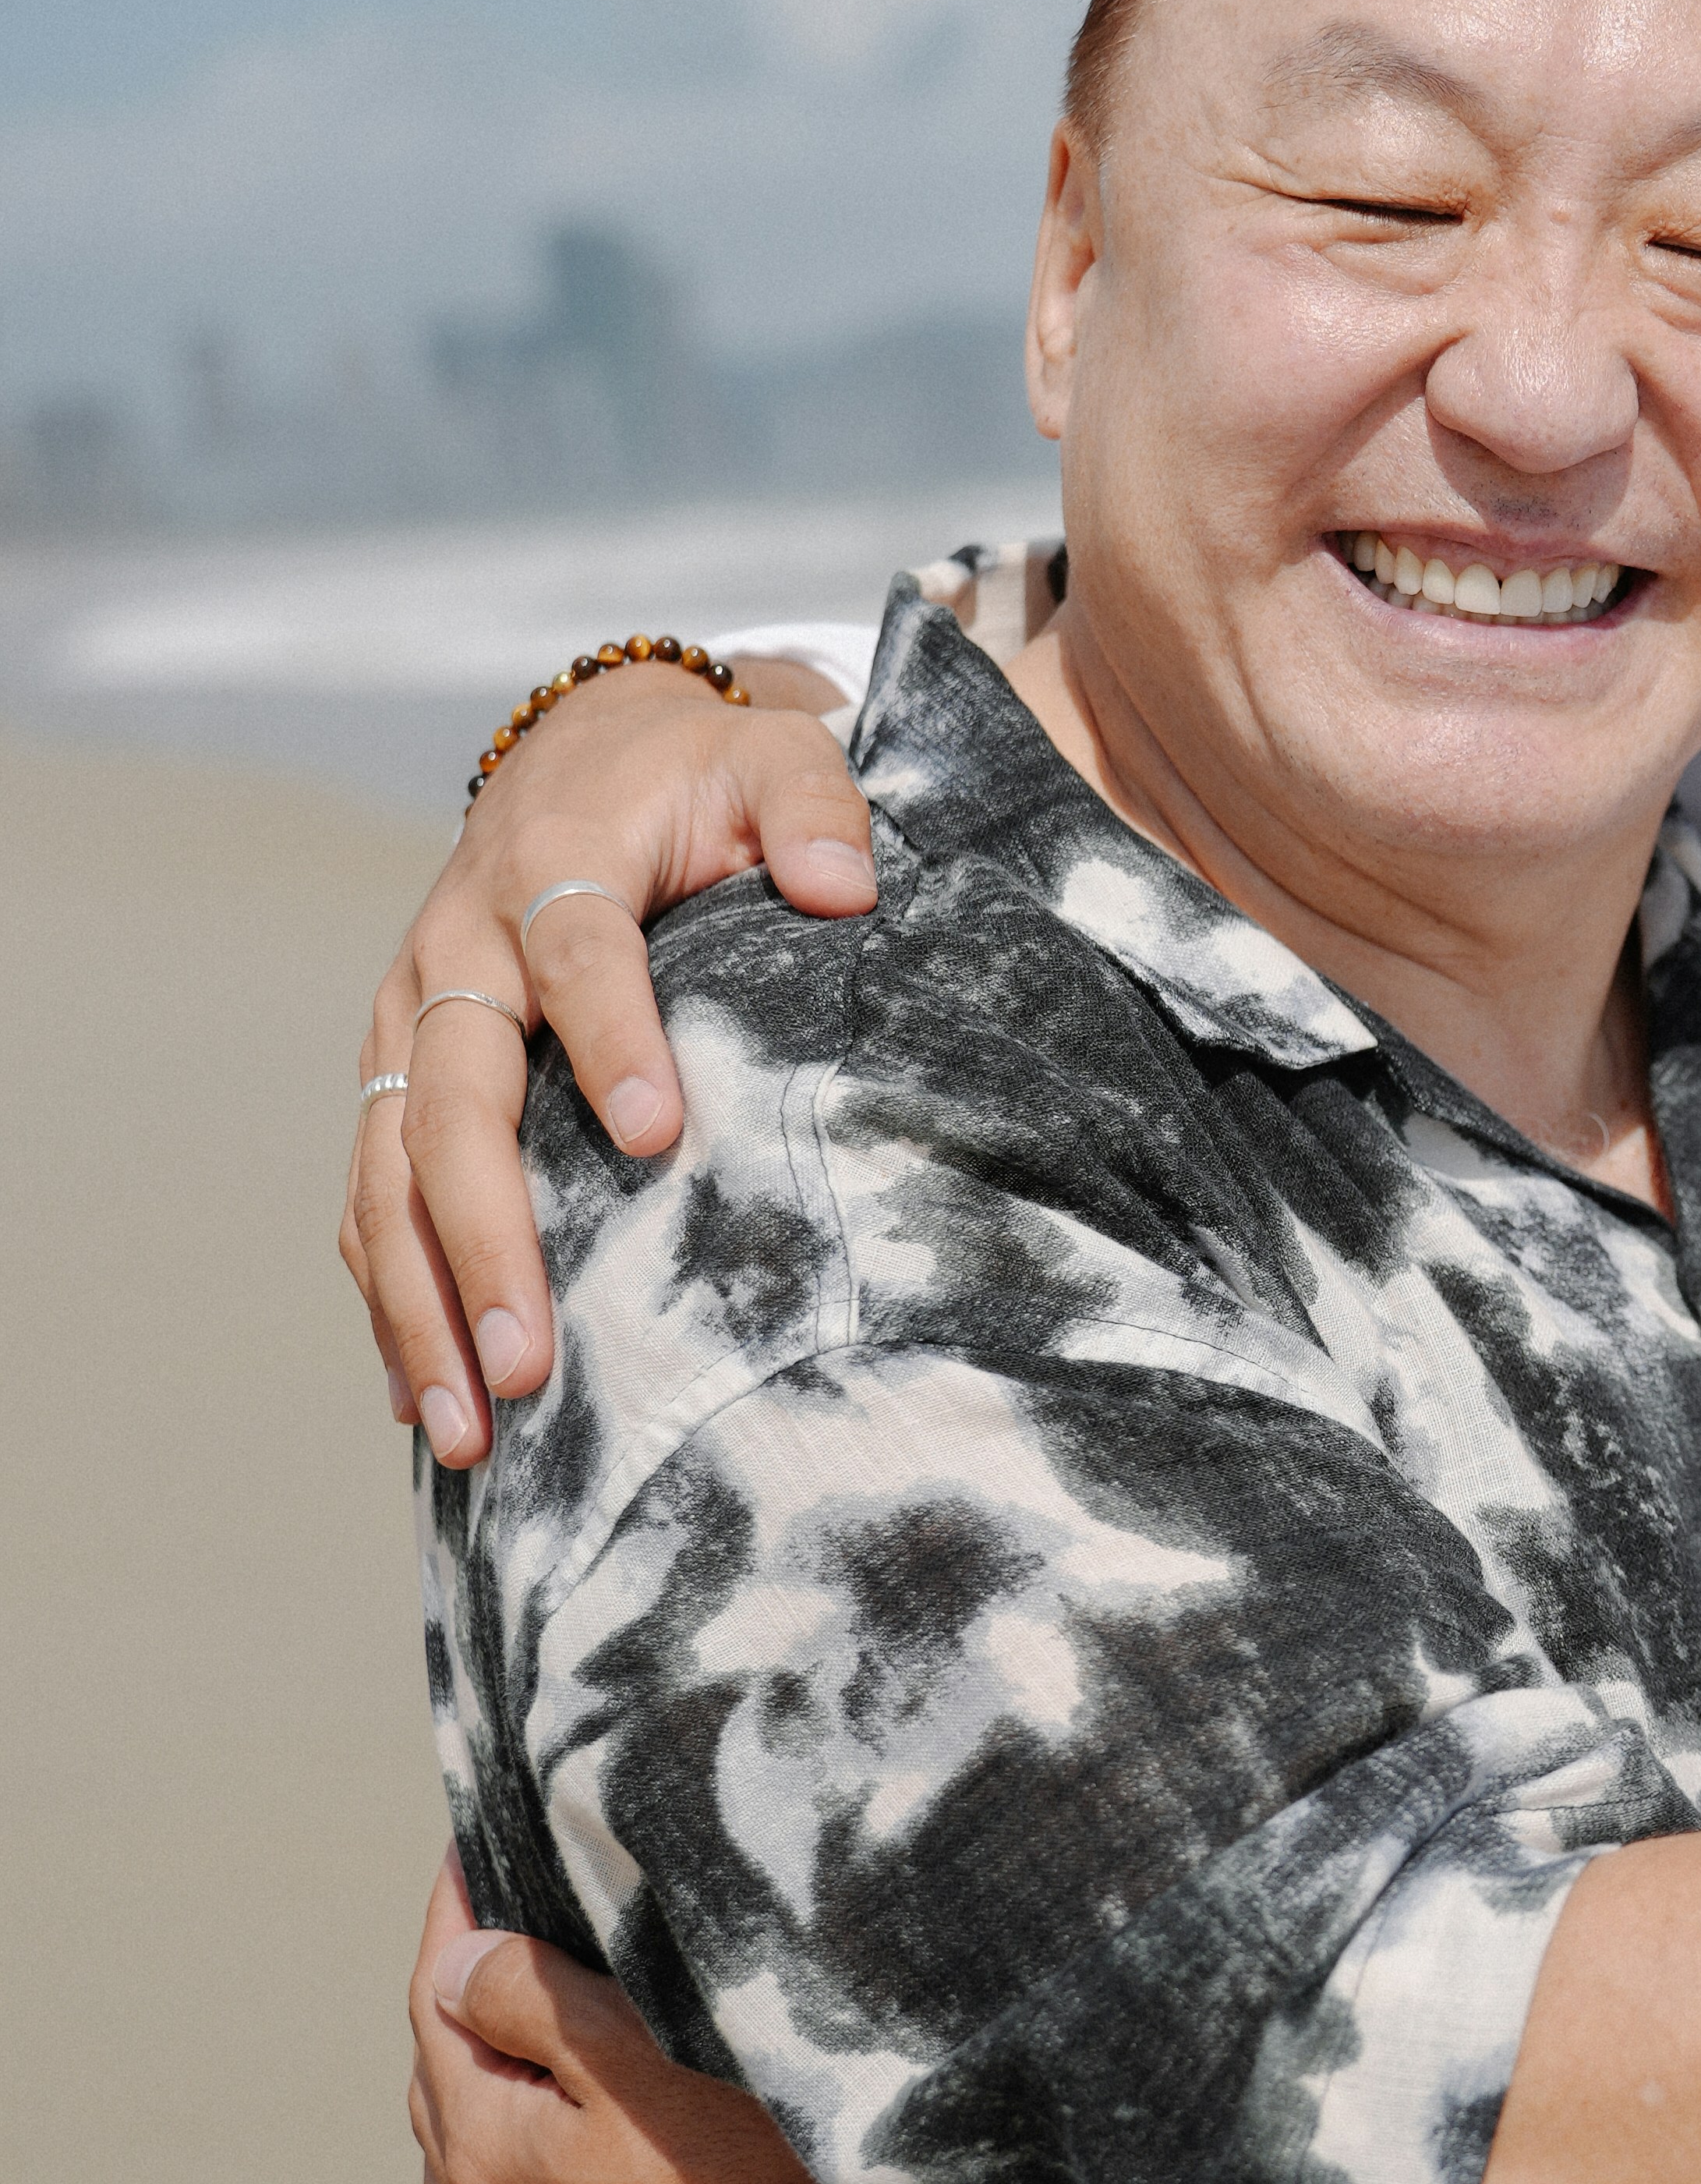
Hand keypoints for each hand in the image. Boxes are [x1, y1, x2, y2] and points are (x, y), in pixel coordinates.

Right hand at [343, 658, 872, 1465]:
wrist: (580, 755)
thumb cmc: (694, 776)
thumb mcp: (770, 758)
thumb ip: (815, 807)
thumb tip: (845, 888)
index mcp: (552, 862)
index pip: (578, 952)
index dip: (612, 1036)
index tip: (656, 1136)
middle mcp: (457, 950)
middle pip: (453, 1102)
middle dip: (483, 1238)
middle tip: (528, 1364)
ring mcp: (413, 1020)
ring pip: (388, 1172)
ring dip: (420, 1303)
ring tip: (472, 1428)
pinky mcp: (398, 1074)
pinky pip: (372, 1194)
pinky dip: (390, 1293)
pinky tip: (424, 1399)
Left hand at [407, 1849, 833, 2183]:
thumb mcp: (654, 2066)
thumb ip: (538, 2004)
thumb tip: (454, 1965)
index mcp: (490, 2156)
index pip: (438, 2008)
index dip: (450, 1923)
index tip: (465, 1858)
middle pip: (447, 2113)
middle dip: (466, 2029)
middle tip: (499, 1960)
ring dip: (477, 2157)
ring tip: (510, 2106)